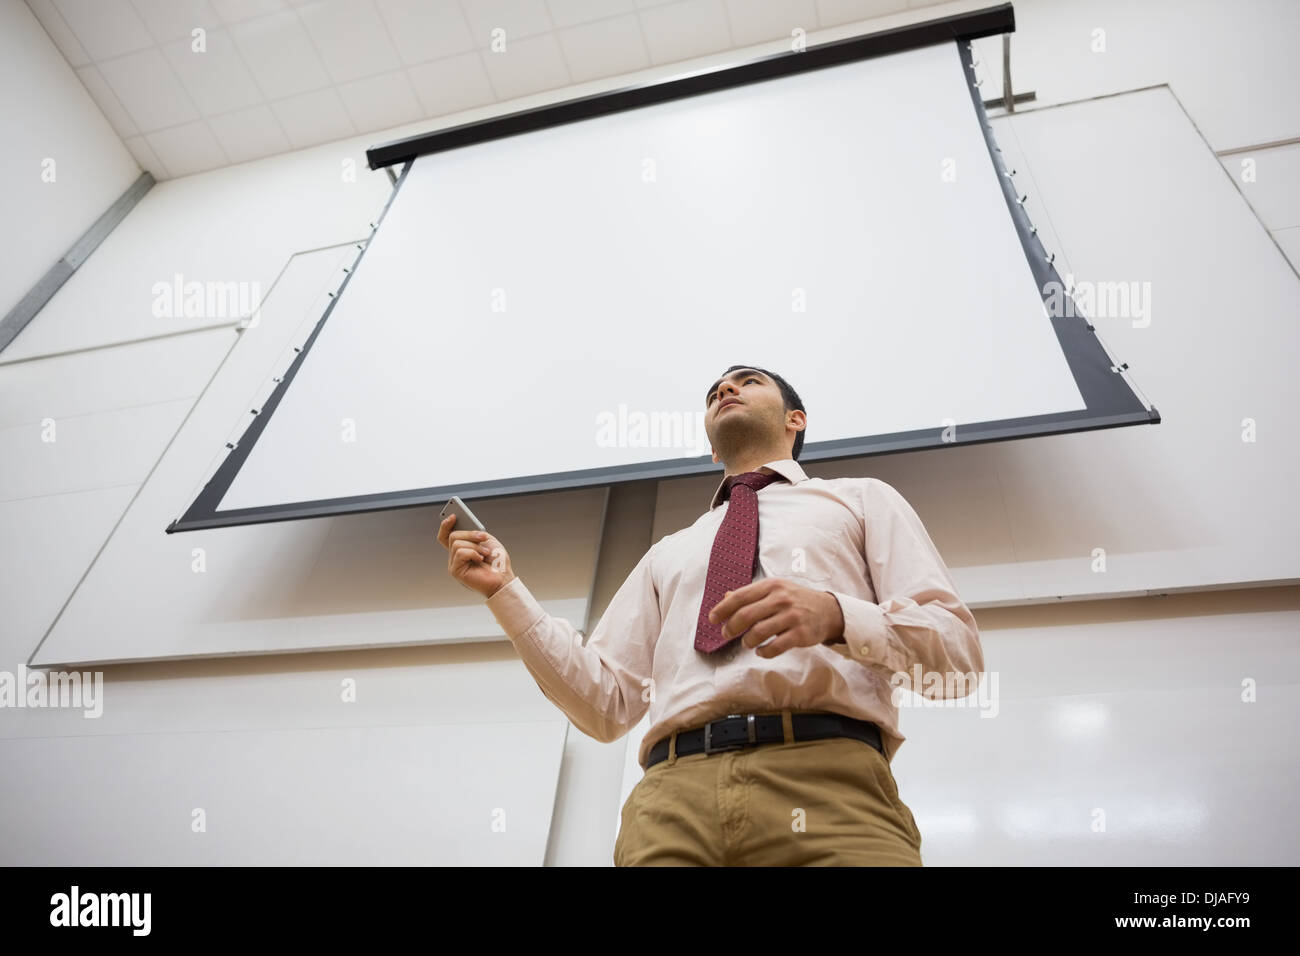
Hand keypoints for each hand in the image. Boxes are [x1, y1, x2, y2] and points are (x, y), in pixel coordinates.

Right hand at [438, 513, 514, 597]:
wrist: (503, 578)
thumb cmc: (497, 562)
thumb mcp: (487, 541)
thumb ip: (474, 534)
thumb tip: (461, 528)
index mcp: (462, 548)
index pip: (446, 536)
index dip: (445, 525)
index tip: (453, 515)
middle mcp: (456, 556)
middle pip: (452, 536)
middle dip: (469, 534)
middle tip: (483, 537)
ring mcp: (454, 563)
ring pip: (456, 543)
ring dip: (475, 546)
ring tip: (484, 553)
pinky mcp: (455, 570)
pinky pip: (460, 553)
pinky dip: (473, 553)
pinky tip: (480, 560)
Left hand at [707, 578, 844, 657]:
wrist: (829, 611)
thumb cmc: (796, 600)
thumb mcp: (775, 590)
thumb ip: (751, 595)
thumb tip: (725, 597)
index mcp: (771, 586)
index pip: (740, 597)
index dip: (722, 609)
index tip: (712, 619)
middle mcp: (781, 599)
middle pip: (745, 616)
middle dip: (731, 628)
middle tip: (726, 634)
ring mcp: (791, 617)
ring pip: (758, 633)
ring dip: (747, 641)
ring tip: (747, 643)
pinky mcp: (800, 634)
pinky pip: (774, 647)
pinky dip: (763, 652)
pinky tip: (762, 651)